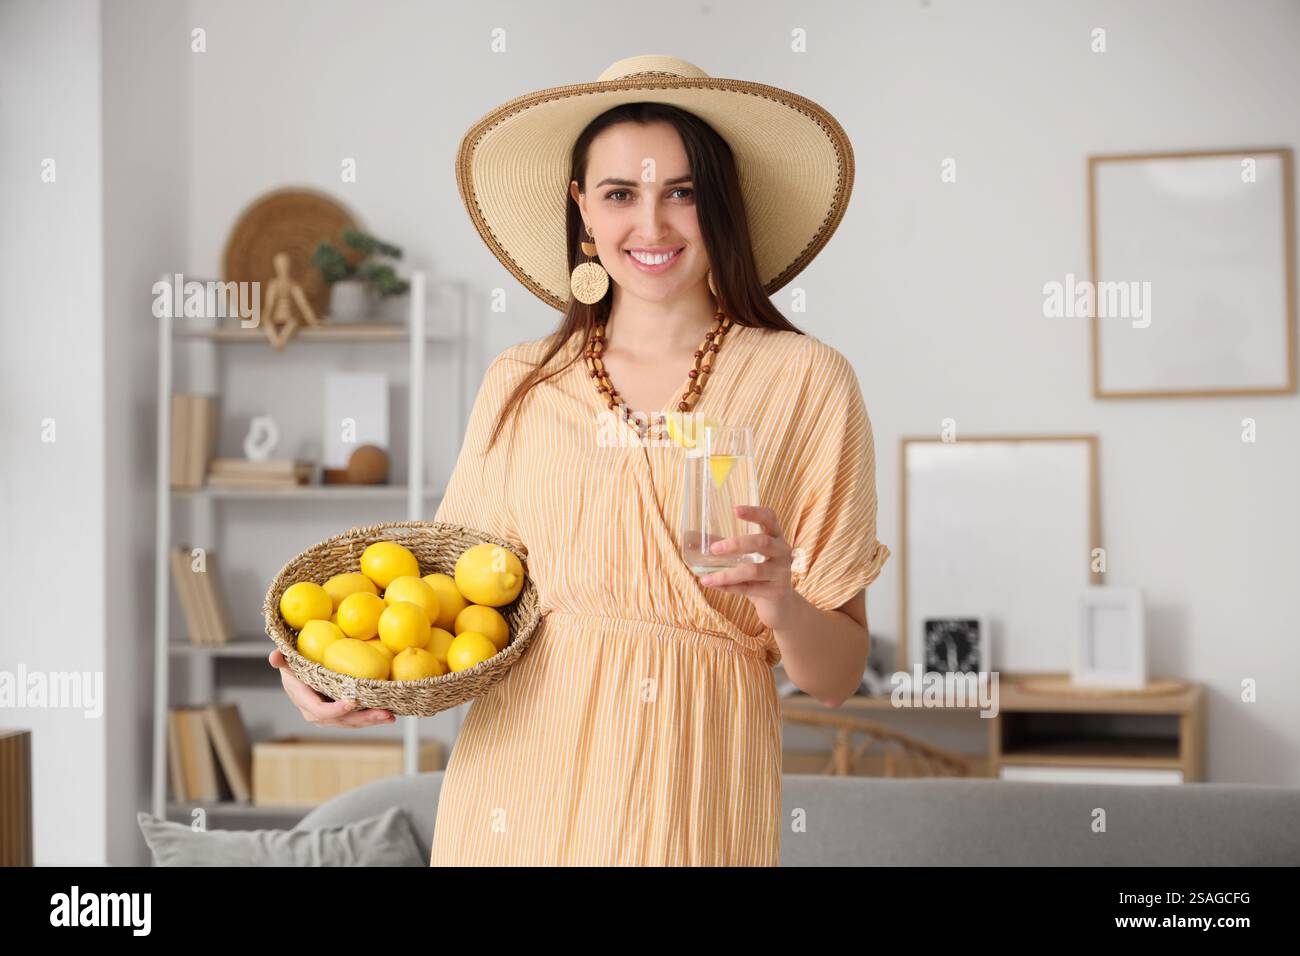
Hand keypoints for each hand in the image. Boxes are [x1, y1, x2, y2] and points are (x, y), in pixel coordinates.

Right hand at [268, 649, 395, 726]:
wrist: (299, 677)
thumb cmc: (295, 665)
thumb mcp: (288, 661)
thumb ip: (282, 660)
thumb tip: (274, 656)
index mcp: (304, 700)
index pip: (319, 710)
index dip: (334, 709)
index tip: (351, 702)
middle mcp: (316, 714)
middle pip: (341, 721)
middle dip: (363, 718)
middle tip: (384, 713)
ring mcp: (329, 717)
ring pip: (351, 722)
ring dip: (372, 720)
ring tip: (390, 716)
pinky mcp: (340, 716)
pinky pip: (356, 719)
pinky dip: (371, 717)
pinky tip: (388, 714)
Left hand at [698, 505, 800, 630]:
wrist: (780, 606)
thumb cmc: (759, 576)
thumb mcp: (746, 558)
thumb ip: (726, 548)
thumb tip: (692, 539)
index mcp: (776, 537)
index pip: (770, 518)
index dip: (754, 512)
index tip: (735, 509)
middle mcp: (782, 552)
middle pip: (762, 542)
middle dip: (736, 544)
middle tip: (714, 549)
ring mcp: (782, 573)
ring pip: (753, 570)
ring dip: (726, 574)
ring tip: (705, 578)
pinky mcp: (777, 592)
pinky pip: (750, 588)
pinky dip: (730, 587)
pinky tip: (715, 585)